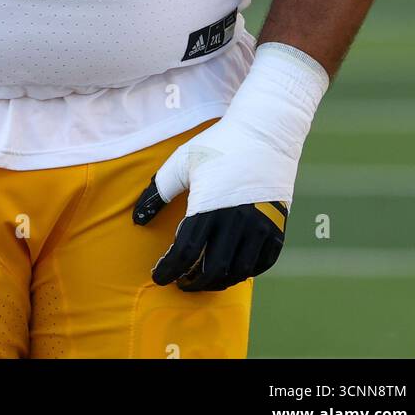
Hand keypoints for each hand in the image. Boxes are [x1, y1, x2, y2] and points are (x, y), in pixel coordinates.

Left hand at [132, 125, 288, 291]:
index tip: (158, 276)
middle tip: (180, 282)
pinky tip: (231, 269)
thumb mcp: (181, 162)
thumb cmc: (219, 144)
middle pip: (212, 270)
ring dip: (218, 281)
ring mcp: (260, 227)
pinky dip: (244, 273)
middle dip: (192, 282)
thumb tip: (137, 220)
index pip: (184, 253)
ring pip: (238, 272)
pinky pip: (261, 264)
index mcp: (208, 206)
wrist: (265, 132)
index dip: (169, 269)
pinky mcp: (277, 228)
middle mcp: (236, 221)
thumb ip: (158, 191)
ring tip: (203, 278)